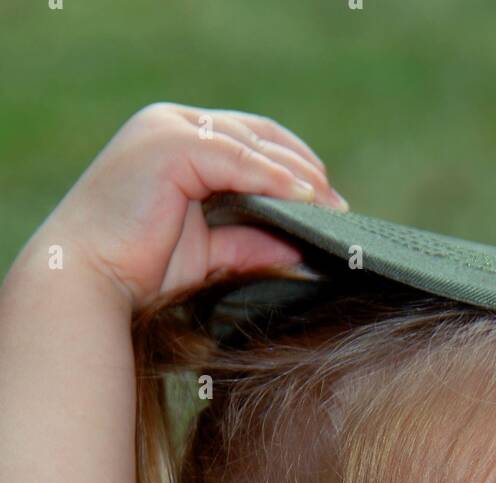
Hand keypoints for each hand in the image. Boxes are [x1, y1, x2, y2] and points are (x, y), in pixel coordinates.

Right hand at [28, 102, 347, 308]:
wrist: (91, 280)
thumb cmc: (139, 271)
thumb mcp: (208, 253)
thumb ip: (250, 242)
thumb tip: (300, 248)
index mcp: (176, 141)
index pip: (249, 140)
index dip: (293, 168)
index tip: (329, 203)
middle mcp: (171, 124)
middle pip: (257, 134)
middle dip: (304, 169)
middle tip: (339, 206)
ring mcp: (169, 129)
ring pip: (252, 144)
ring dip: (298, 174)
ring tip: (330, 205)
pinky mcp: (171, 144)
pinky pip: (239, 158)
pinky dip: (275, 178)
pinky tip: (304, 198)